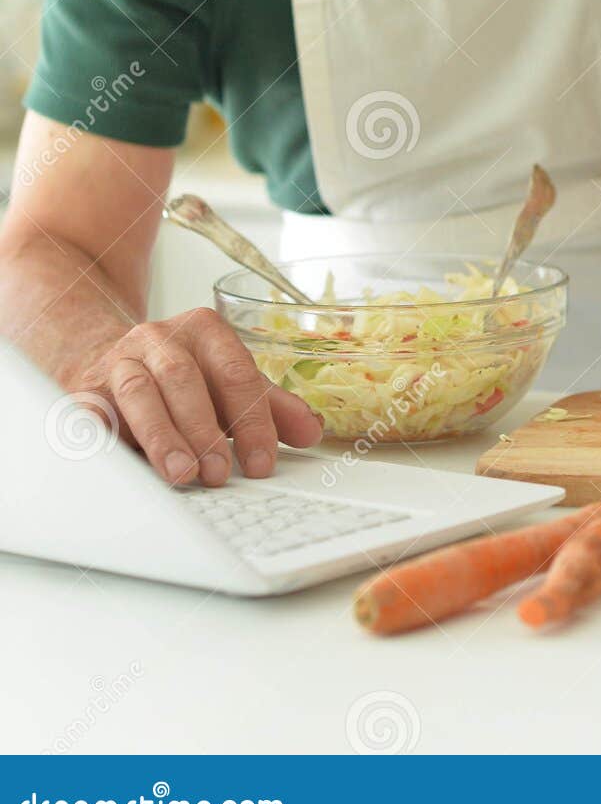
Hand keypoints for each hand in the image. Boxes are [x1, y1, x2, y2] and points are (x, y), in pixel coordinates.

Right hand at [79, 307, 321, 484]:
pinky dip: (102, 433)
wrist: (112, 360)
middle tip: (220, 472)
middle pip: (185, 379)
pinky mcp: (85, 389)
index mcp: (204, 330)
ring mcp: (119, 361)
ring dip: (162, 436)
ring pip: (139, 393)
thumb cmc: (182, 380)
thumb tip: (312, 431)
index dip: (251, 418)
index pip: (235, 371)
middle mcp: (159, 338)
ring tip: (181, 474)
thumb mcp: (227, 385)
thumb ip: (270, 406)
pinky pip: (90, 411)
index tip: (260, 462)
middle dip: (205, 429)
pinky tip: (118, 459)